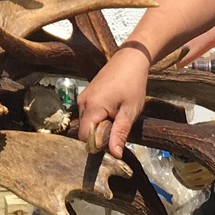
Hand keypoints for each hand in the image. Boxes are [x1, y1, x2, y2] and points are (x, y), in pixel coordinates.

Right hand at [76, 43, 152, 158]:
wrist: (130, 59)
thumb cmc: (133, 84)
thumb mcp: (130, 111)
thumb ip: (120, 133)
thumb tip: (115, 155)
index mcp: (92, 107)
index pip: (85, 137)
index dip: (98, 145)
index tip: (114, 142)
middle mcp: (82, 103)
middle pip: (85, 130)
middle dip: (100, 136)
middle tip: (119, 130)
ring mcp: (82, 98)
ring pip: (86, 123)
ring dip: (100, 127)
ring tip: (117, 118)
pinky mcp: (86, 95)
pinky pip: (88, 114)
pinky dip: (98, 118)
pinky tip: (112, 112)